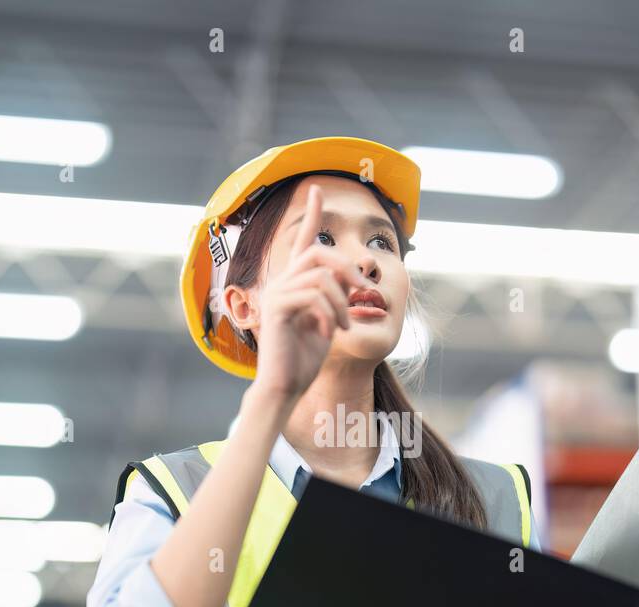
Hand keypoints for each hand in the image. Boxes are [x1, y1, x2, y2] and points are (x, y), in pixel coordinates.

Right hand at [250, 183, 367, 402]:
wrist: (285, 386)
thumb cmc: (305, 358)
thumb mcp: (328, 320)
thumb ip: (335, 297)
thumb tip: (352, 280)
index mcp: (293, 283)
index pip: (303, 241)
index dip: (310, 214)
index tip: (317, 188)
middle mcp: (281, 283)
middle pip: (318, 253)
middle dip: (347, 270)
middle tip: (362, 293)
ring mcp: (276, 295)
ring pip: (321, 277)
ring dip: (342, 302)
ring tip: (344, 326)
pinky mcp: (277, 310)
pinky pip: (314, 296)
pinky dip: (331, 315)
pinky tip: (331, 334)